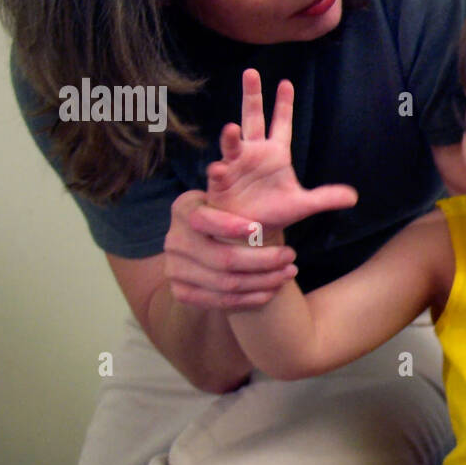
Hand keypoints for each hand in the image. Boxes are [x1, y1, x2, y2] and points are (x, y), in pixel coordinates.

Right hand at [163, 189, 300, 310]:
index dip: (230, 226)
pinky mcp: (181, 292)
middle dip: (264, 260)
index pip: (203, 219)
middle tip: (292, 256)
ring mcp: (174, 269)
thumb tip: (277, 163)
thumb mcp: (230, 202)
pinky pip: (220, 301)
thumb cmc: (228, 219)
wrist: (206, 250)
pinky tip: (271, 291)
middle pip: (222, 258)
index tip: (259, 229)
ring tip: (289, 273)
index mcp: (183, 209)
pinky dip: (250, 299)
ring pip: (226, 283)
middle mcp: (173, 239)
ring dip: (264, 281)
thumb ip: (245, 191)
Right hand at [205, 69, 357, 228]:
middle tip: (251, 72)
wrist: (253, 232)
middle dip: (252, 97)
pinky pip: (219, 174)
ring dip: (230, 136)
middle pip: (253, 119)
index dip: (284, 105)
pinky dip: (218, 171)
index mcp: (275, 154)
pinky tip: (218, 168)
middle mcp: (253, 154)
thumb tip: (354, 196)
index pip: (281, 124)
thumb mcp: (303, 205)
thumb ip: (326, 197)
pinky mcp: (221, 183)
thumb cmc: (275, 212)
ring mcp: (235, 166)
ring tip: (230, 128)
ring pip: (232, 145)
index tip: (286, 82)